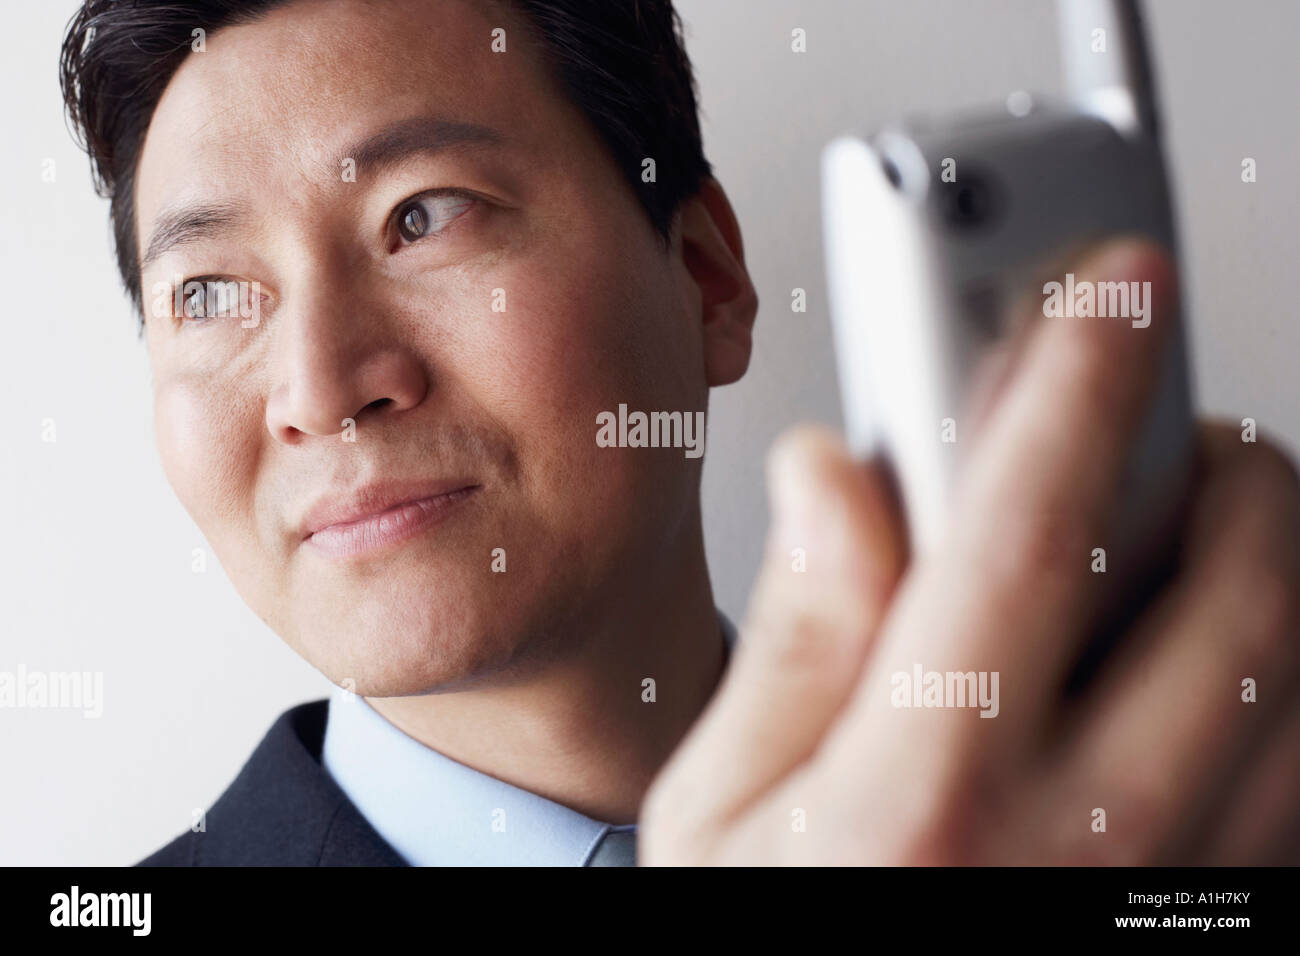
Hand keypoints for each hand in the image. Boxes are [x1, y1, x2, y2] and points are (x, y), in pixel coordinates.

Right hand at [640, 239, 1299, 863]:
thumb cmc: (756, 943)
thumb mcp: (718, 809)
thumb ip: (794, 636)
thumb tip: (832, 479)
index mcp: (922, 794)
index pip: (1026, 533)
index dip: (1072, 381)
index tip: (1110, 282)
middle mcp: (1076, 850)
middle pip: (1229, 600)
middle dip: (1230, 468)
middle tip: (1185, 420)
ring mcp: (1162, 900)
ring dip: (1275, 567)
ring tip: (1211, 518)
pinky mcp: (1198, 928)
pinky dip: (1291, 680)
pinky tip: (1220, 651)